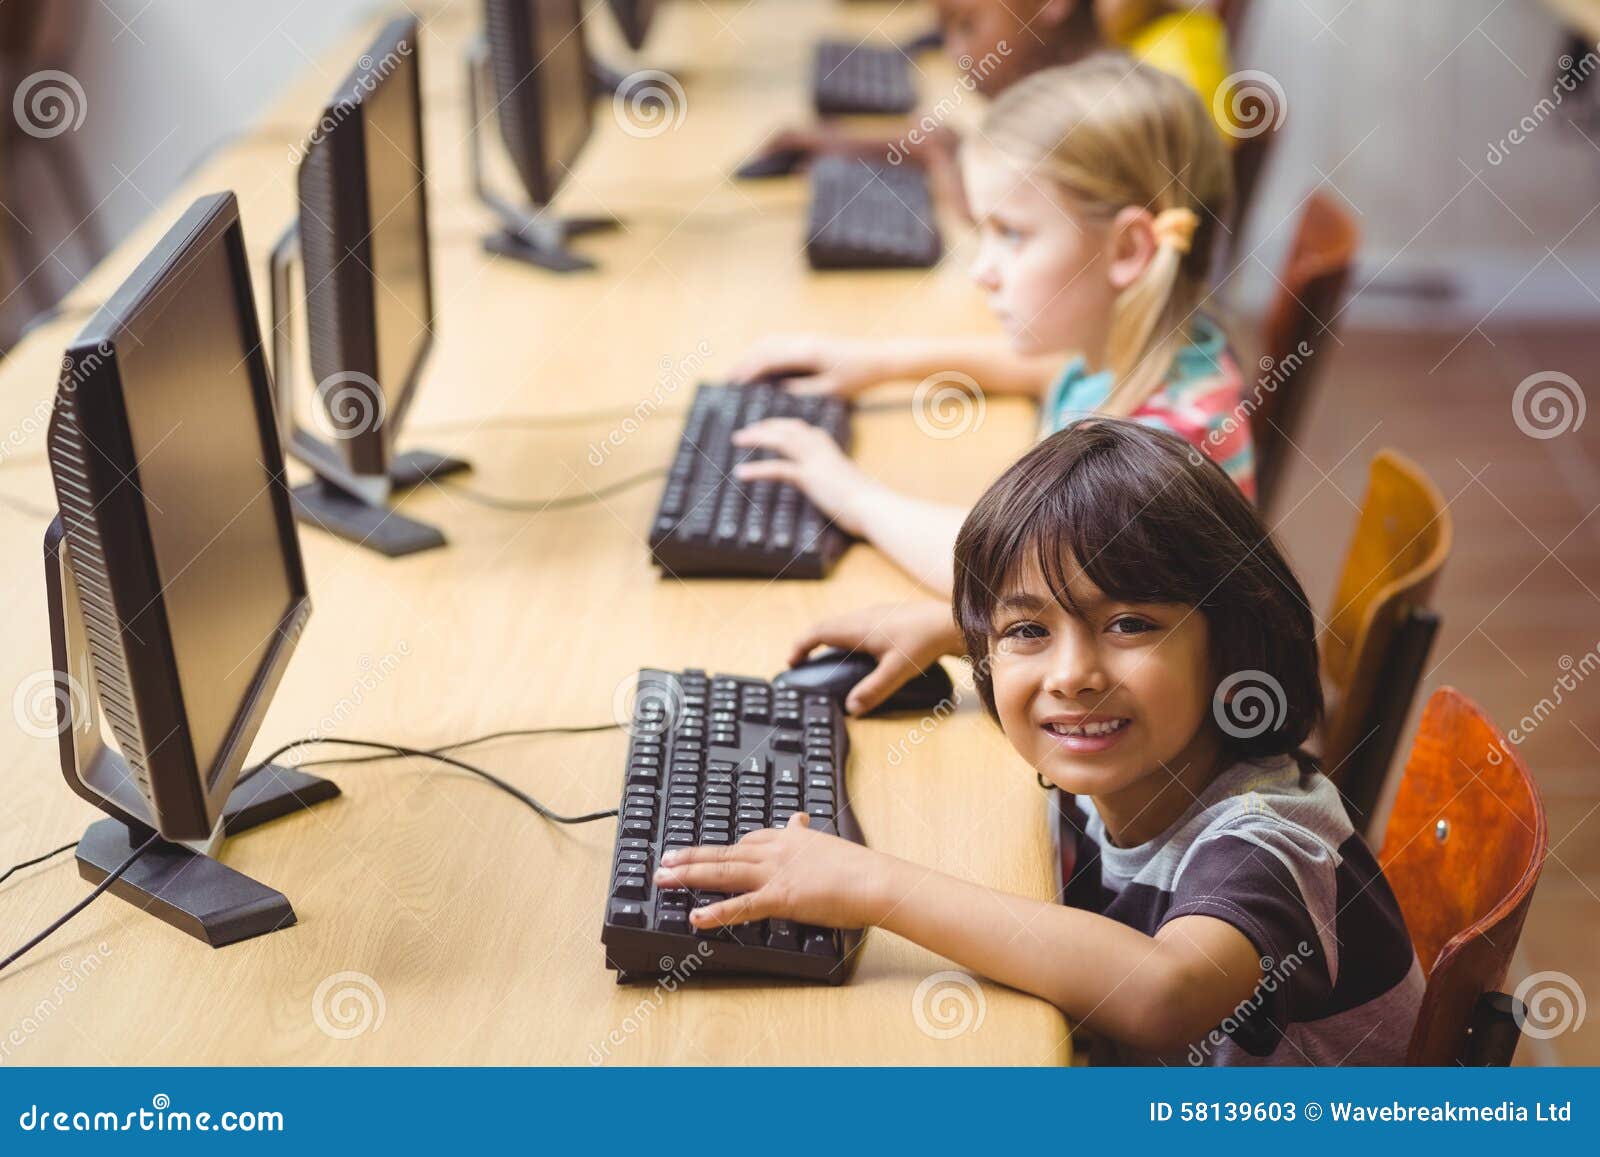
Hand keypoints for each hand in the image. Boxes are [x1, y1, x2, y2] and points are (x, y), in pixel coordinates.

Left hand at [653, 814, 892, 930]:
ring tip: (663, 879)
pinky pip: (742, 906)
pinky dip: (716, 913)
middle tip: (664, 861)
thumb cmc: (858, 867)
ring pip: (723, 872)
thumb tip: (797, 818)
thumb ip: (806, 835)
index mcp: (787, 838)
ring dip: (689, 875)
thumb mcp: (827, 842)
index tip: (706, 852)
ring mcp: (774, 874)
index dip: (724, 850)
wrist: (873, 879)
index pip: (747, 841)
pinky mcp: (780, 898)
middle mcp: (775, 851)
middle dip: (691, 858)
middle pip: (724, 853)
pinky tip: (695, 918)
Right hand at [727, 335, 896, 396]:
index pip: (767, 359)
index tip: (733, 382)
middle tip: (728, 379)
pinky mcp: (809, 340)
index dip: (747, 370)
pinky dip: (764, 351)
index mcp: (805, 353)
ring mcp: (805, 338)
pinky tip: (760, 364)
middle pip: (763, 347)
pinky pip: (779, 342)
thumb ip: (802, 390)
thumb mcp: (830, 390)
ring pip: (769, 342)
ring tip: (739, 372)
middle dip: (744, 362)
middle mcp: (802, 341)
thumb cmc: (857, 378)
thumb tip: (777, 390)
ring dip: (752, 355)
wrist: (878, 359)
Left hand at [731, 418, 875, 534]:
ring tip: (737, 439)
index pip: (803, 429)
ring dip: (756, 437)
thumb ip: (835, 479)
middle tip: (745, 431)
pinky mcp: (810, 476)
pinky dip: (757, 469)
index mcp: (830, 448)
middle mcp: (822, 448)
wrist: (875, 506)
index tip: (768, 428)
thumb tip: (831, 487)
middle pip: (788, 428)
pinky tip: (741, 473)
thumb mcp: (848, 484)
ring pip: (781, 439)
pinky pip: (778, 469)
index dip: (783, 426)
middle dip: (765, 426)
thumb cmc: (866, 502)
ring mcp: (816, 460)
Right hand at [790, 600, 960, 714]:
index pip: (818, 633)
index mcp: (859, 628)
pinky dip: (846, 637)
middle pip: (827, 626)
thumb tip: (851, 708)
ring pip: (842, 624)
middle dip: (810, 643)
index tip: (792, 662)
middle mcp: (863, 617)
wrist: (951, 621)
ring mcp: (876, 614)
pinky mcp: (889, 616)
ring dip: (828, 638)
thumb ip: (873, 691)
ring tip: (827, 657)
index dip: (801, 646)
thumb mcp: (897, 671)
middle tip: (802, 660)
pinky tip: (859, 652)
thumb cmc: (925, 642)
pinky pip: (857, 624)